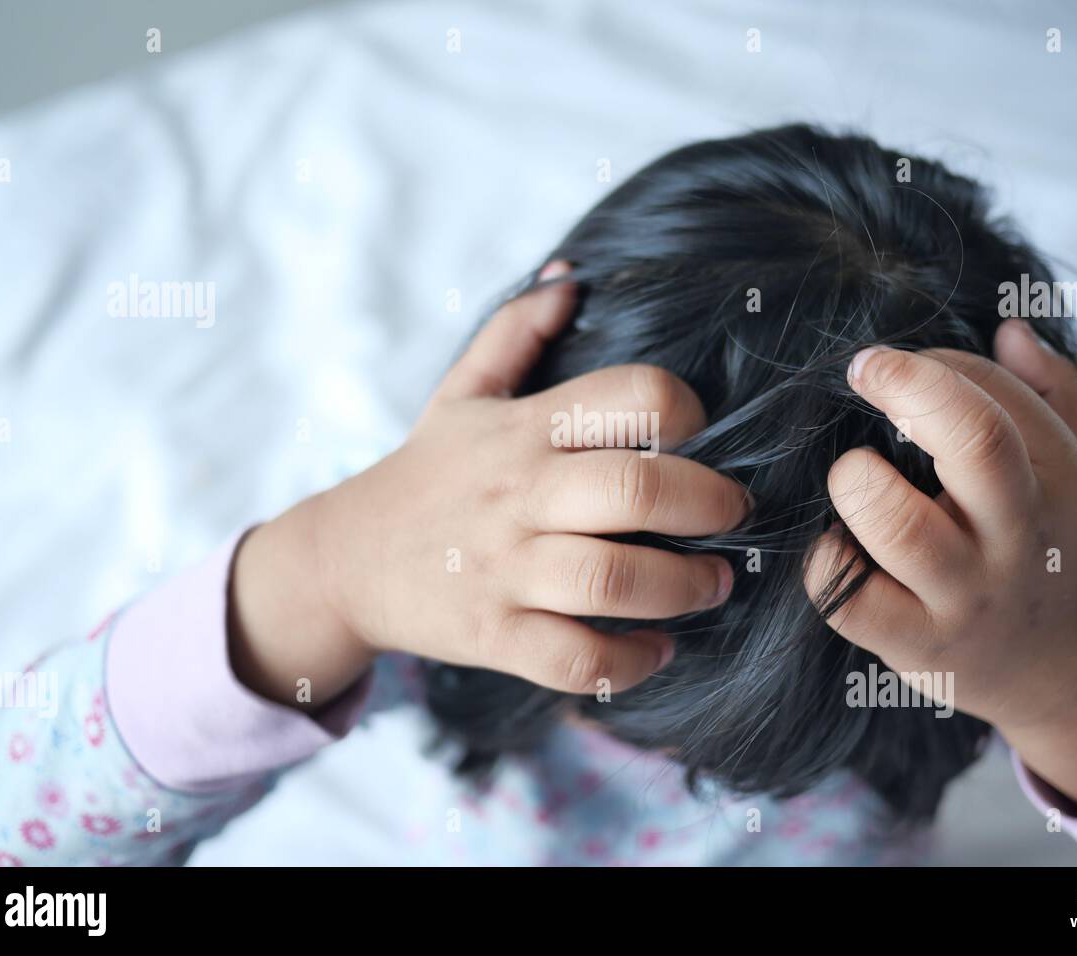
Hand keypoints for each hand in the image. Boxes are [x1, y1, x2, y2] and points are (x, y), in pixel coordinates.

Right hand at [229, 263, 747, 708]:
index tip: (700, 433)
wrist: (342, 560)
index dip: (683, 409)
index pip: (627, 395)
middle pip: (635, 490)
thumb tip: (569, 276)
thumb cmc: (424, 473)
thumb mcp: (460, 394)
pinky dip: (630, 661)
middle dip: (709, 504)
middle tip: (734, 515)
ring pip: (614, 580)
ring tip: (712, 584)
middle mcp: (517, 494)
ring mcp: (504, 569)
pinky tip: (656, 650)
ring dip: (684, 587)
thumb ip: (515, 331)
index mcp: (522, 429)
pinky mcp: (493, 635)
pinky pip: (576, 658)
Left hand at [808, 319, 1076, 830]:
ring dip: (856, 481)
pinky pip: (847, 595)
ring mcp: (965, 595)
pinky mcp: (915, 645)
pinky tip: (831, 541)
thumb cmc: (1046, 544)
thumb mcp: (1071, 469)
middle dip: (908, 388)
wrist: (1062, 669)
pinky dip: (822, 559)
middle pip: (976, 443)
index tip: (894, 365)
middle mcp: (1016, 535)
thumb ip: (1050, 392)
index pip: (995, 396)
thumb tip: (1008, 325)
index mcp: (1054, 479)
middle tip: (862, 369)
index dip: (935, 365)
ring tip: (849, 473)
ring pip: (901, 525)